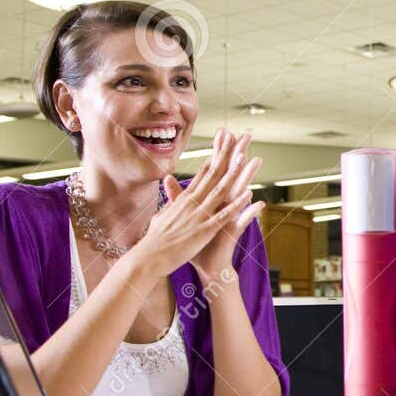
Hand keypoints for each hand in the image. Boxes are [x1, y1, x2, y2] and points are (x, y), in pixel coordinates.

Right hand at [125, 128, 260, 285]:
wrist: (147, 257)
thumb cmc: (154, 239)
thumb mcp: (162, 214)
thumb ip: (170, 199)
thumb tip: (169, 185)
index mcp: (184, 199)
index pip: (203, 173)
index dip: (215, 156)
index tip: (223, 143)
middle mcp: (192, 203)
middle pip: (212, 175)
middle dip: (225, 156)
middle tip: (236, 138)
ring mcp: (198, 215)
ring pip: (220, 190)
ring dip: (233, 174)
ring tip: (245, 158)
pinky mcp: (203, 230)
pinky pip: (223, 215)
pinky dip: (236, 204)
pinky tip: (248, 195)